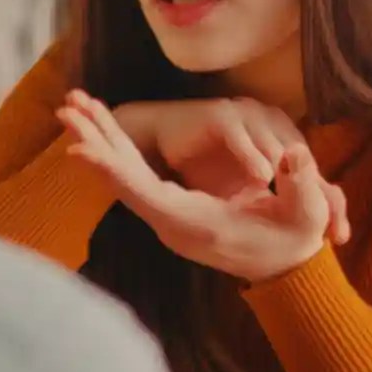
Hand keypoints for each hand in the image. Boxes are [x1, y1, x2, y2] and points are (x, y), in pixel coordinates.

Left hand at [59, 90, 349, 282]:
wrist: (285, 266)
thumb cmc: (294, 241)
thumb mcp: (307, 217)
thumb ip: (301, 187)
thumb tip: (293, 156)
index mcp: (194, 225)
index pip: (143, 194)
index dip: (110, 171)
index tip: (77, 149)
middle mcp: (170, 221)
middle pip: (121, 179)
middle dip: (93, 141)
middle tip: (65, 108)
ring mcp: (165, 214)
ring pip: (122, 173)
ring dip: (98, 138)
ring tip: (71, 105)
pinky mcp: (168, 204)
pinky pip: (133, 172)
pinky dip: (113, 148)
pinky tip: (96, 125)